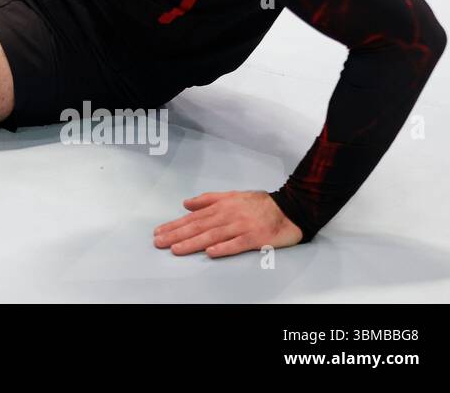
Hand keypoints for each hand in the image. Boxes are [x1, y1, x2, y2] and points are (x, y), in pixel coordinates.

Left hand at [153, 190, 303, 258]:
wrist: (290, 208)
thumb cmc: (260, 203)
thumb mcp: (232, 196)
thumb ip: (208, 200)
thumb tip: (186, 203)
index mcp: (222, 207)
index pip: (193, 218)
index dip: (175, 225)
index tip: (159, 232)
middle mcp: (229, 216)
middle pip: (199, 227)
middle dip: (177, 235)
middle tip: (159, 243)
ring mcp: (242, 226)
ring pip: (213, 235)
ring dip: (193, 243)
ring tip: (177, 249)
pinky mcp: (256, 237)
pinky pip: (238, 244)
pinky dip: (224, 248)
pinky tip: (211, 253)